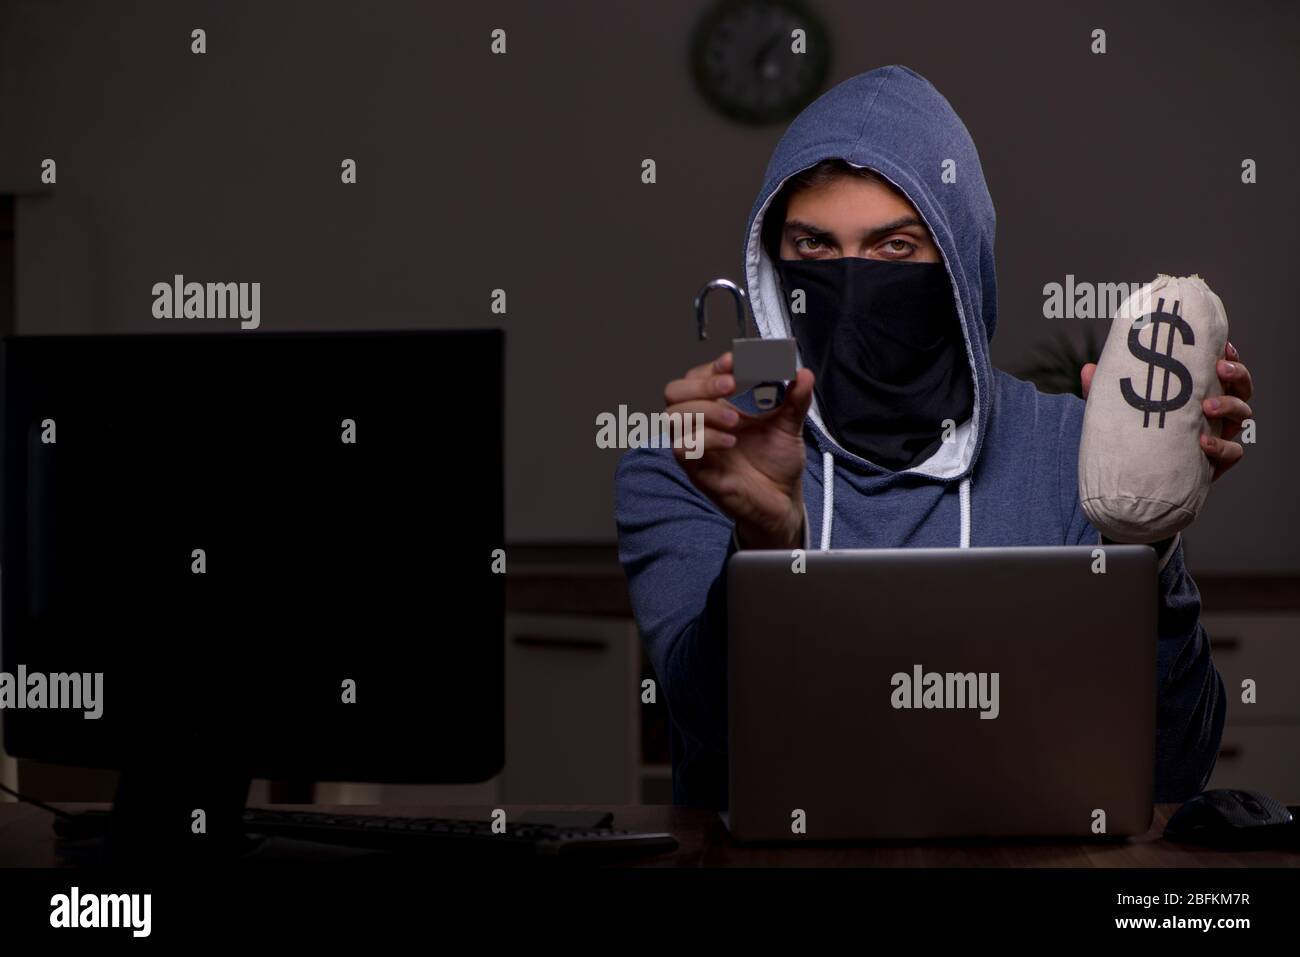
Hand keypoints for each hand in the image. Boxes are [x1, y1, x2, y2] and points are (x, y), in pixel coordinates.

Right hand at [663, 352, 815, 548]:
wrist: (782, 502)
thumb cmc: (776, 466)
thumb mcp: (790, 426)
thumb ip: (796, 400)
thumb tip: (804, 374)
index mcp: (719, 408)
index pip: (697, 377)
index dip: (711, 366)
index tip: (734, 361)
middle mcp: (703, 426)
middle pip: (674, 392)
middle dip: (700, 383)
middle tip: (730, 385)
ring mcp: (698, 448)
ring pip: (673, 418)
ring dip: (703, 410)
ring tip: (734, 419)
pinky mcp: (698, 472)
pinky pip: (683, 449)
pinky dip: (706, 440)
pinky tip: (730, 441)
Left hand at [1080, 340, 1252, 481]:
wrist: (1135, 481)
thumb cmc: (1134, 435)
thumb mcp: (1118, 411)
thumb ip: (1104, 392)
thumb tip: (1088, 370)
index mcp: (1196, 392)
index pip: (1221, 369)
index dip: (1229, 355)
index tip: (1222, 346)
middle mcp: (1214, 412)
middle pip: (1241, 387)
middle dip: (1237, 374)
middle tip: (1219, 369)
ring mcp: (1218, 435)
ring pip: (1242, 414)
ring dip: (1230, 406)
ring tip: (1207, 407)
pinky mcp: (1216, 462)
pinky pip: (1233, 452)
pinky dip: (1222, 446)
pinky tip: (1204, 443)